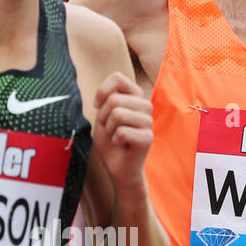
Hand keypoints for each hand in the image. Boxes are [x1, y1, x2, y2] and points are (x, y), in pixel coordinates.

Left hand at [92, 72, 153, 191]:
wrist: (118, 167)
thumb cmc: (110, 141)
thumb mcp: (103, 116)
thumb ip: (106, 99)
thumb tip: (105, 96)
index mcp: (135, 96)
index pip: (118, 78)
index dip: (102, 91)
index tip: (97, 106)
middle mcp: (145, 105)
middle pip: (113, 100)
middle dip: (103, 117)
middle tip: (110, 129)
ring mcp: (148, 121)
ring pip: (117, 114)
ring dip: (109, 130)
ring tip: (115, 137)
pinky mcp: (148, 138)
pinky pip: (121, 132)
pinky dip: (115, 141)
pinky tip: (122, 145)